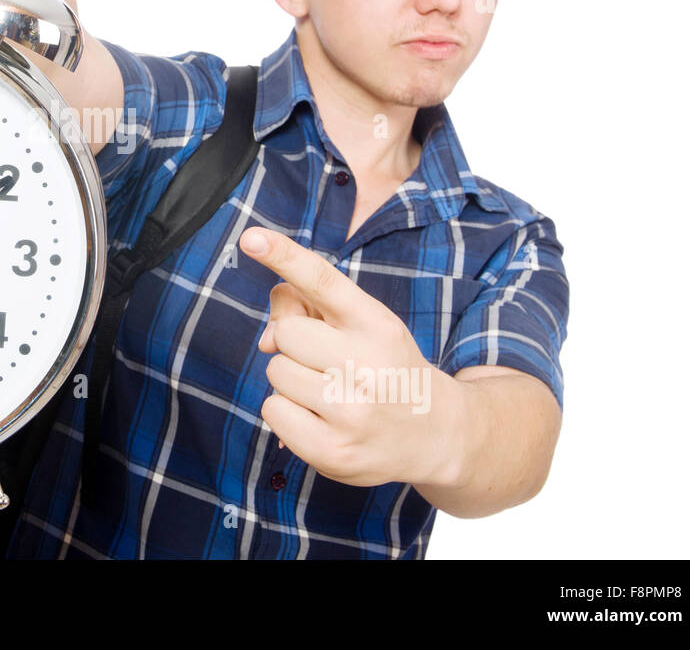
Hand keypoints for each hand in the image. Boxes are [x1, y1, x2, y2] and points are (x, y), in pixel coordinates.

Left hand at [239, 226, 462, 488]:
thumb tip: (268, 336)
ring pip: (276, 372)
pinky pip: (272, 411)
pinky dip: (286, 413)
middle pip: (286, 333)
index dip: (283, 255)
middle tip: (329, 363)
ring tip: (330, 393)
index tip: (251, 237)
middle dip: (297, 346)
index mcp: (377, 325)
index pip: (323, 281)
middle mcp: (367, 366)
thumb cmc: (388, 370)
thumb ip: (312, 310)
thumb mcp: (366, 327)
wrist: (438, 435)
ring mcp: (350, 412)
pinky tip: (320, 419)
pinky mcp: (332, 451)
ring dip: (291, 381)